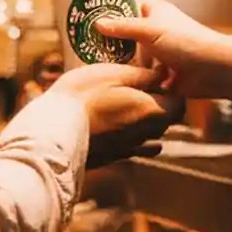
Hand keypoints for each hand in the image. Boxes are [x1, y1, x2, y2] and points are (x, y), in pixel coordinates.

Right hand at [49, 63, 182, 168]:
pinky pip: (132, 148)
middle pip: (164, 121)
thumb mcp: (114, 74)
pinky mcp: (112, 158)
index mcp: (152, 113)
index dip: (171, 89)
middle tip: (141, 87)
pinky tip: (119, 126)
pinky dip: (132, 137)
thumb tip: (162, 74)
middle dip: (159, 104)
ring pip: (149, 135)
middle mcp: (146, 135)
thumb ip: (143, 76)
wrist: (52, 132)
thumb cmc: (83, 96)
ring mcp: (129, 149)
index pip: (179, 104)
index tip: (158, 77)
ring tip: (127, 104)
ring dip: (145, 121)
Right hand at [95, 0, 229, 98]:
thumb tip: (96, 23)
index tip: (91, 19)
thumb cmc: (185, 42)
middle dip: (115, 44)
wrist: (213, 69)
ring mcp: (163, 53)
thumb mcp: (149, 30)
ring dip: (126, 65)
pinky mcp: (166, 74)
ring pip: (137, 58)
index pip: (130, 6)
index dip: (114, 11)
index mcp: (157, 12)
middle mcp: (159, 30)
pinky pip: (146, 77)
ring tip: (99, 71)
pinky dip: (137, 81)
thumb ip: (123, 28)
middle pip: (130, 35)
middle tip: (89, 49)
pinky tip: (118, 86)